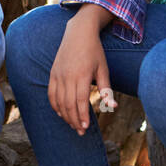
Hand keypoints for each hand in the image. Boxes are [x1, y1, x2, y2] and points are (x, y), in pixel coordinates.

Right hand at [48, 16, 112, 135]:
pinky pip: (51, 94)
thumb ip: (106, 89)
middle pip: (68, 104)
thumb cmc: (94, 52)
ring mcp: (58, 75)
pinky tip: (61, 113)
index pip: (80, 101)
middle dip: (74, 120)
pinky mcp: (53, 74)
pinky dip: (55, 106)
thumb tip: (113, 106)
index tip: (85, 127)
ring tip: (73, 125)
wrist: (78, 33)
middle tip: (80, 132)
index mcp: (82, 75)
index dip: (82, 116)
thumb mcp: (103, 69)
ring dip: (65, 116)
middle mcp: (68, 76)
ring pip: (59, 101)